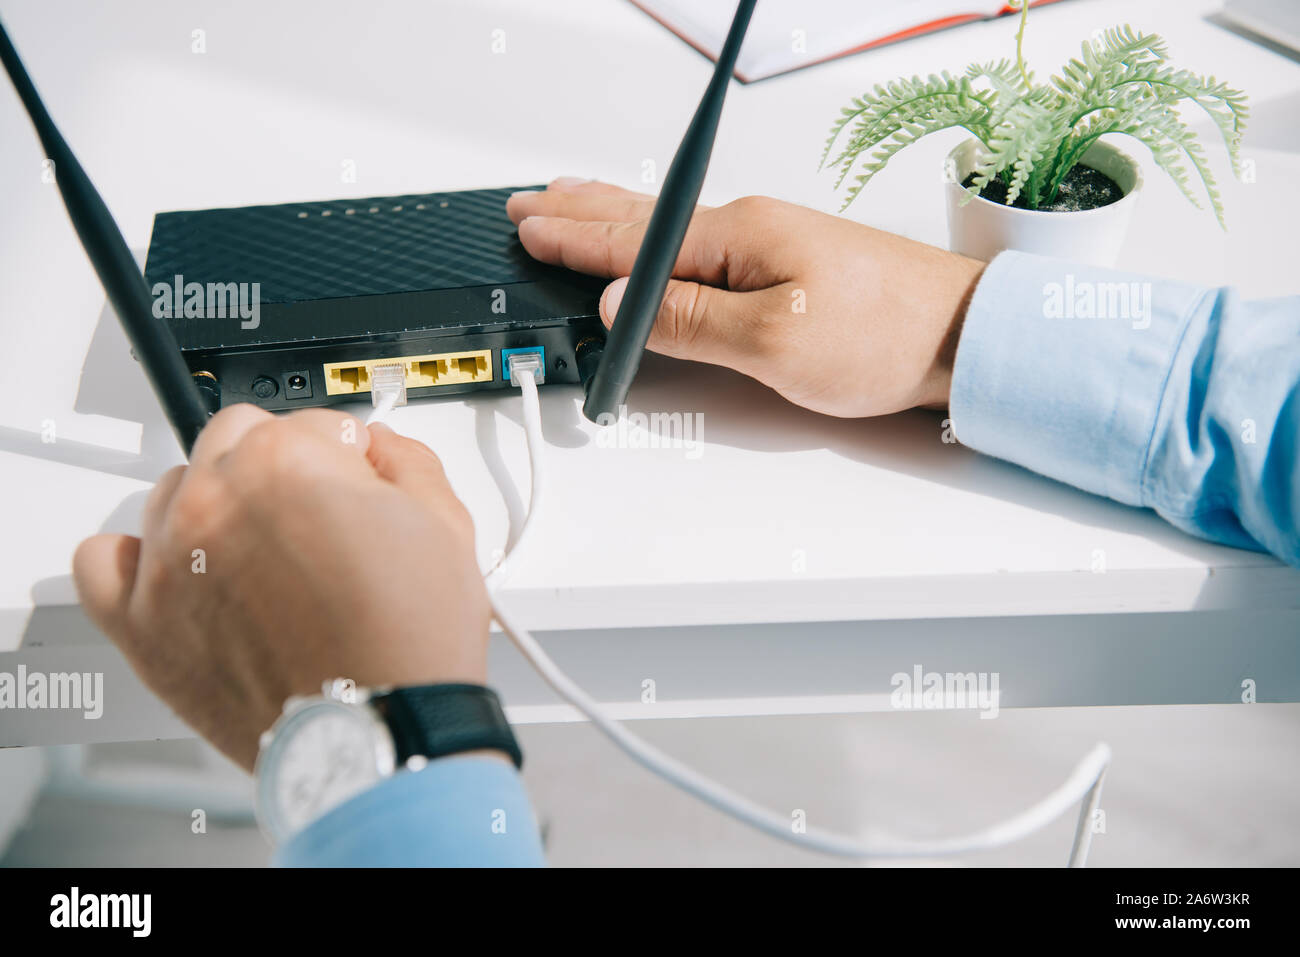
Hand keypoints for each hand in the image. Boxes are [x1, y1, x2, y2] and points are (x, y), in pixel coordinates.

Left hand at [72, 406, 490, 770]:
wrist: (379, 735)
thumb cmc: (409, 643)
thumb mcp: (446, 526)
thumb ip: (407, 460)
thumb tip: (379, 447)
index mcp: (287, 461)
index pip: (318, 423)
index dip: (352, 459)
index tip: (361, 491)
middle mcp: (216, 500)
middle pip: (237, 438)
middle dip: (282, 468)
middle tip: (318, 523)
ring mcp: (169, 561)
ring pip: (174, 489)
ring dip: (217, 506)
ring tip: (264, 559)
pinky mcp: (142, 623)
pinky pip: (101, 562)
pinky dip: (135, 558)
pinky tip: (184, 573)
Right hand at [507, 178, 984, 415]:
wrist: (963, 334)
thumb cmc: (885, 334)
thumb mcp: (774, 341)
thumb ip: (691, 323)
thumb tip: (623, 305)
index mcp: (738, 237)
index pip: (632, 239)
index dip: (573, 238)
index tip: (528, 228)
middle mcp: (749, 229)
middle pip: (643, 218)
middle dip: (579, 212)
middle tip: (531, 205)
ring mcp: (769, 244)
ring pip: (669, 227)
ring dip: (612, 218)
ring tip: (573, 208)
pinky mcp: (787, 266)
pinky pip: (699, 245)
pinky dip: (657, 240)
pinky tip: (655, 246)